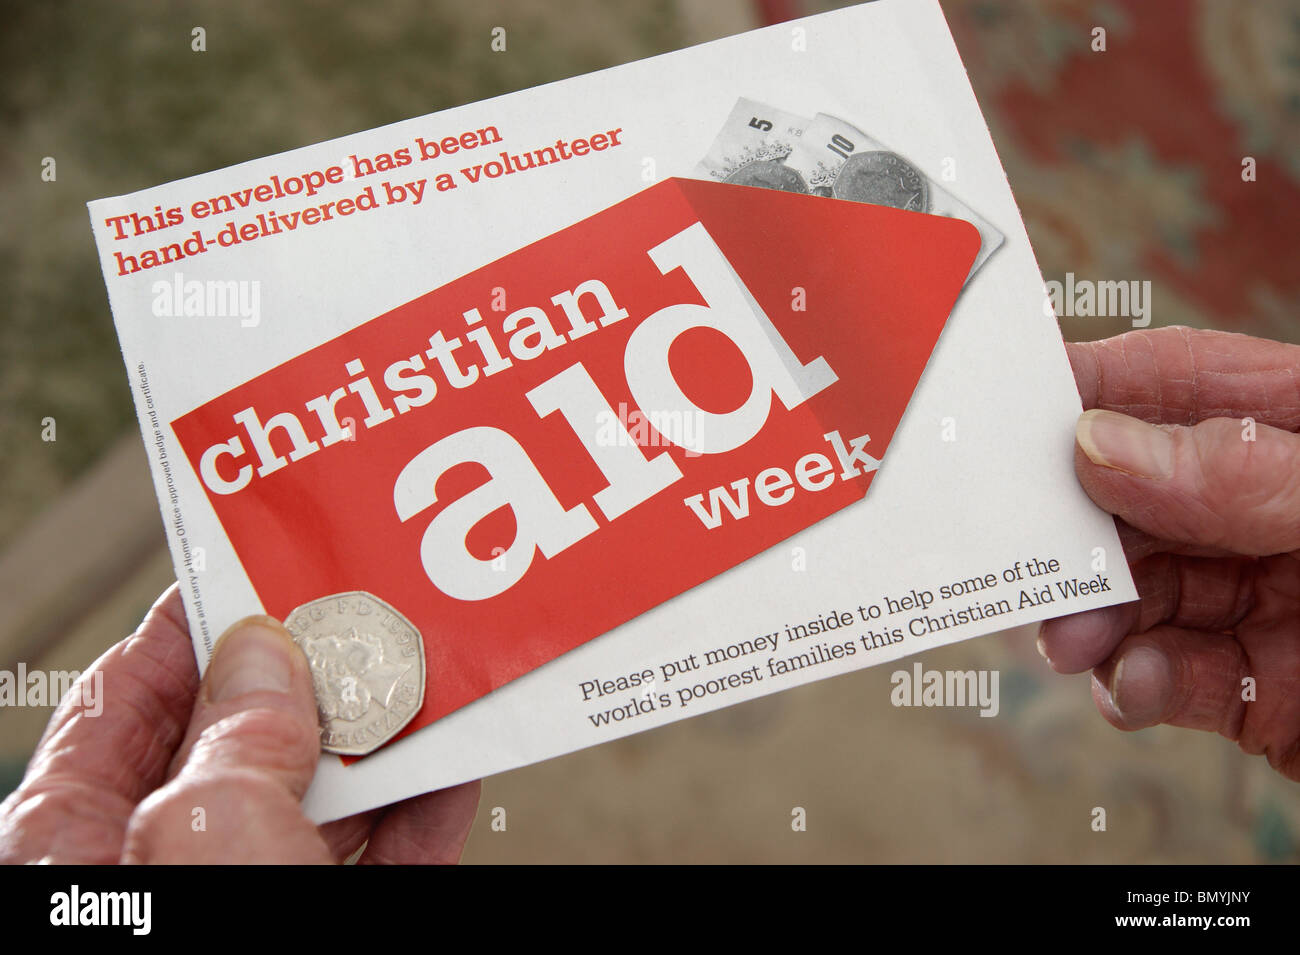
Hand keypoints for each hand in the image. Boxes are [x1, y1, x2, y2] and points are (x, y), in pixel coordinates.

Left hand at [0, 584, 479, 862]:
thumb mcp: (202, 847)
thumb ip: (235, 742)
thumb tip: (265, 656)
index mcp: (67, 851)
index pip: (130, 699)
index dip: (197, 621)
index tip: (265, 560)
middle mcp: (153, 874)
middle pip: (234, 739)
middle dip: (311, 675)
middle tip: (375, 613)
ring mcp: (238, 901)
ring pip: (312, 801)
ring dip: (380, 743)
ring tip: (431, 684)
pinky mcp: (315, 928)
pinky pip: (365, 863)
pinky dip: (413, 822)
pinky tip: (451, 780)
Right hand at [1040, 326, 1299, 779]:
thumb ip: (1250, 471)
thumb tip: (1105, 448)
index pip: (1172, 386)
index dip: (1083, 393)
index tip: (1004, 420)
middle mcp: (1269, 510)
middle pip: (1129, 497)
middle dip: (1073, 529)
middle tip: (1030, 559)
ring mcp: (1262, 600)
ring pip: (1134, 593)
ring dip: (1090, 616)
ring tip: (1079, 639)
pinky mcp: (1259, 690)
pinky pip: (1169, 677)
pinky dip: (1137, 686)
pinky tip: (1139, 687)